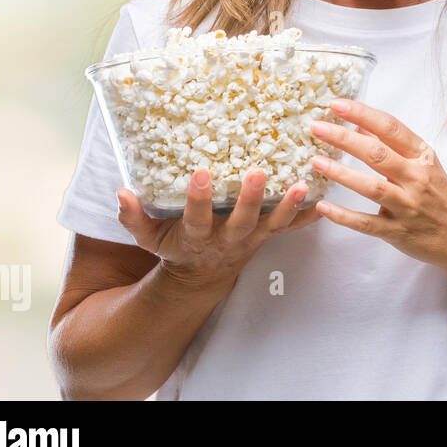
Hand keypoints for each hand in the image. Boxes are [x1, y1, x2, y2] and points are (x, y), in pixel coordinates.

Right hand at [116, 168, 323, 289]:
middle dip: (251, 199)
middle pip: (243, 221)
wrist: (201, 274)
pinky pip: (291, 229)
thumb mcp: (148, 238)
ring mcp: (252, 238)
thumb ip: (133, 217)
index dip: (198, 199)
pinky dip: (308, 218)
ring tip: (303, 186)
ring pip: (274, 225)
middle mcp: (228, 238)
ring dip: (289, 207)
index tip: (200, 173)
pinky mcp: (268, 236)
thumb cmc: (175, 246)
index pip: (197, 218)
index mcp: (198, 235)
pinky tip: (325, 203)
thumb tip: (121, 192)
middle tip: (259, 172)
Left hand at [307, 98, 446, 277]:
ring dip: (341, 174)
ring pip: (371, 187)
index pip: (391, 128)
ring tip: (315, 161)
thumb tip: (360, 126)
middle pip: (377, 154)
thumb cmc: (443, 198)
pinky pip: (366, 223)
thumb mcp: (425, 165)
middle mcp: (417, 179)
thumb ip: (393, 146)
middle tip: (317, 127)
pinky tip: (323, 207)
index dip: (363, 114)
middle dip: (344, 138)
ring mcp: (408, 207)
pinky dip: (344, 216)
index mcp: (423, 158)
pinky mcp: (398, 232)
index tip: (337, 104)